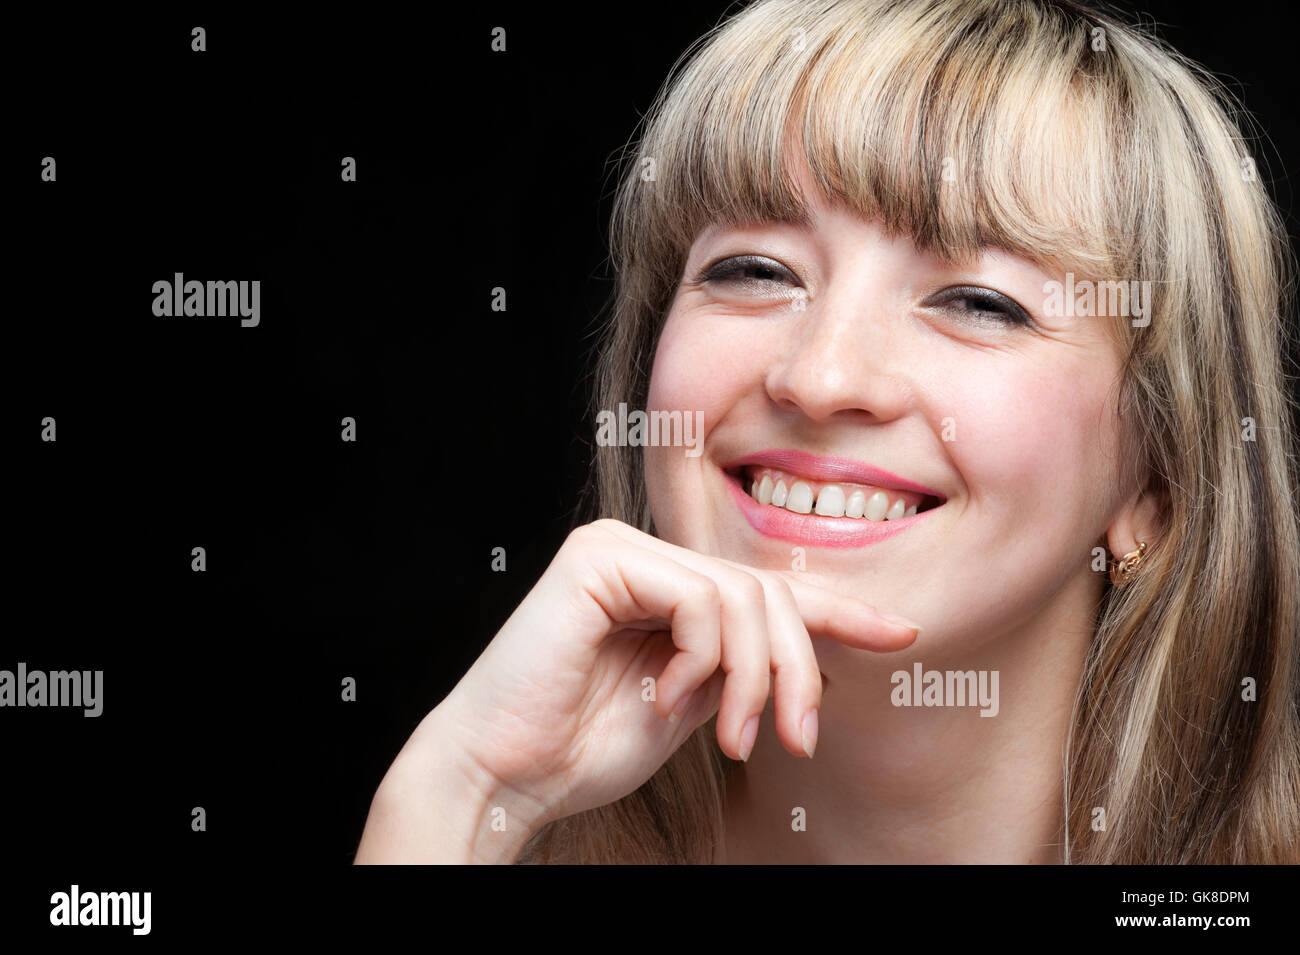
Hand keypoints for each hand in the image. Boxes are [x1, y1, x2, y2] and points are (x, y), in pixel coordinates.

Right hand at [357, 519, 918, 861]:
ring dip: (754, 677)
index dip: (837, 610)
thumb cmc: (581, 747)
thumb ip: (736, 668)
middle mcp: (643, 555)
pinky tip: (672, 698)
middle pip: (767, 590)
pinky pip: (700, 598)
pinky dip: (706, 658)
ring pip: (744, 595)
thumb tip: (809, 656)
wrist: (505, 773)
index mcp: (662, 586)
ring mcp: (620, 549)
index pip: (764, 588)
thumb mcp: (688, 705)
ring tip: (734, 737)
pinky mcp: (600, 558)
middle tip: (797, 737)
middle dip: (796, 669)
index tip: (900, 635)